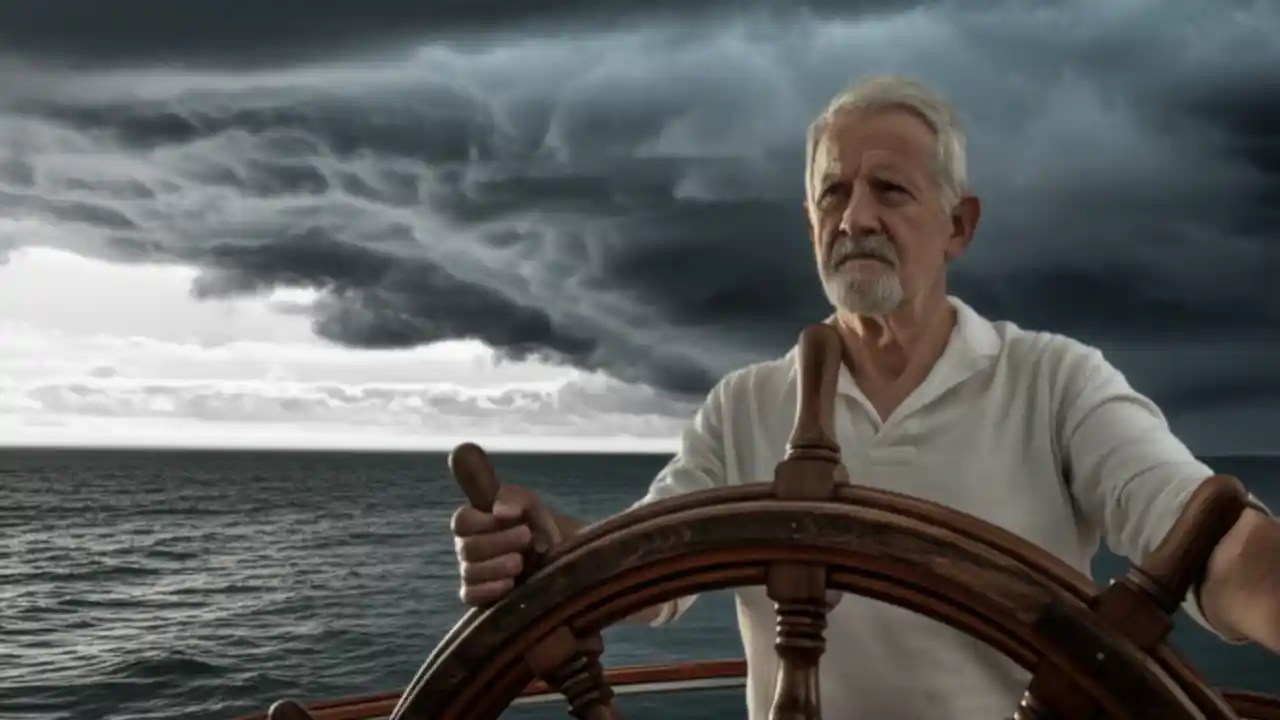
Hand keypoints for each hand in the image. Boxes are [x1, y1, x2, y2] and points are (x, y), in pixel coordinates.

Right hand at [451, 484, 561, 605]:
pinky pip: (470, 595)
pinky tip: (510, 582)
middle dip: (501, 543)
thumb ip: (515, 502)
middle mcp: (465, 546)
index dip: (484, 522)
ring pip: (470, 571)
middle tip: (526, 537)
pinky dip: (491, 589)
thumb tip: (500, 511)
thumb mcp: (529, 504)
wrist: (553, 552)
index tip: (509, 518)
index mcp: (473, 520)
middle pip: (467, 548)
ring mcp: (469, 571)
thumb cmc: (534, 523)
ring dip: (500, 566)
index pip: (461, 521)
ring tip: (522, 562)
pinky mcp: (476, 594)